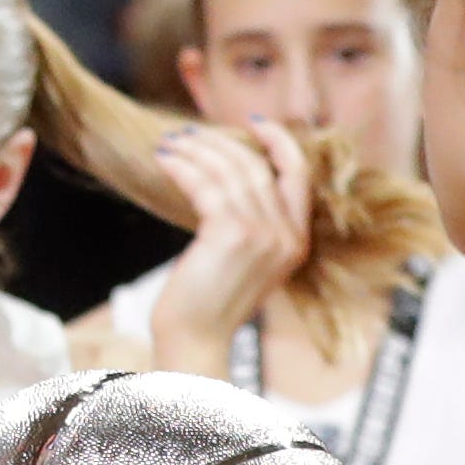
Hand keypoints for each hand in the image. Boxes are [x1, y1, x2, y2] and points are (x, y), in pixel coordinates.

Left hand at [142, 120, 312, 375]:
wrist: (196, 340)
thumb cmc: (210, 302)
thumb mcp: (248, 261)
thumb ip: (255, 224)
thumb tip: (228, 173)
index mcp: (298, 241)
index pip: (299, 174)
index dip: (279, 142)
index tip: (253, 124)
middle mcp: (287, 235)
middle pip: (256, 166)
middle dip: (218, 143)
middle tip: (186, 135)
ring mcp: (263, 233)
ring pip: (229, 170)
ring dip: (195, 151)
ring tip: (169, 146)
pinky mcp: (231, 233)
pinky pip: (206, 183)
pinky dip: (183, 166)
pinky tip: (165, 161)